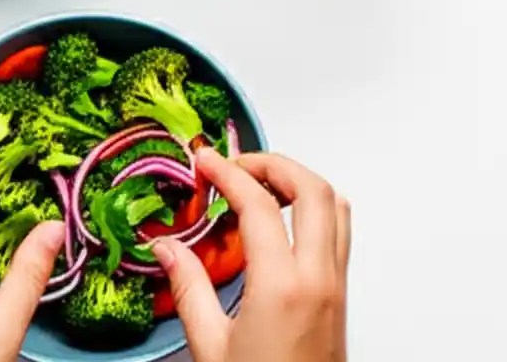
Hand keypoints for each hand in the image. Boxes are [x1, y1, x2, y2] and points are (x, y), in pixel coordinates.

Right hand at [153, 148, 350, 361]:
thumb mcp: (209, 344)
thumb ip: (188, 286)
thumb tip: (165, 246)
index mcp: (282, 287)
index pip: (260, 204)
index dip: (228, 173)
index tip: (203, 162)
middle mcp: (319, 279)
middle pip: (313, 190)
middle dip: (272, 163)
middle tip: (234, 164)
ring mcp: (336, 286)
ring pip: (335, 205)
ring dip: (298, 181)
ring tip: (257, 182)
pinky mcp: (341, 296)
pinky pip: (338, 230)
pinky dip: (312, 206)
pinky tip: (279, 218)